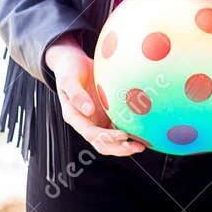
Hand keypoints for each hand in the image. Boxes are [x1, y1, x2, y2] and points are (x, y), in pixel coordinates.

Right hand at [44, 35, 146, 156]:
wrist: (73, 62)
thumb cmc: (69, 70)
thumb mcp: (69, 79)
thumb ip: (76, 95)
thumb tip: (88, 111)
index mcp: (75, 117)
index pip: (91, 133)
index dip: (107, 137)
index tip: (123, 135)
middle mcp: (86, 122)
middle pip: (102, 143)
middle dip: (119, 148)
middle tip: (137, 147)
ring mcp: (97, 120)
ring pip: (111, 140)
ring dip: (125, 145)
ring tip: (143, 145)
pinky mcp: (107, 114)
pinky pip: (118, 126)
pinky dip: (129, 132)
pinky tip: (143, 132)